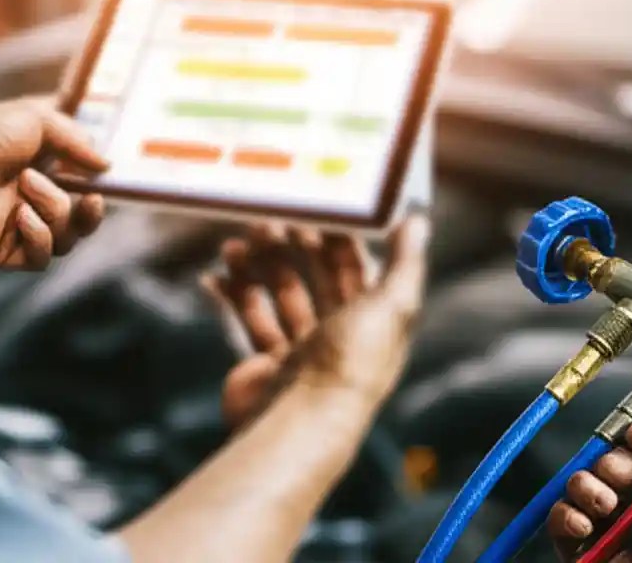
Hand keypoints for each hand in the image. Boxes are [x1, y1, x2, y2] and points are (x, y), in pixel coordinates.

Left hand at [0, 97, 107, 268]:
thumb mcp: (43, 121)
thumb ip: (79, 143)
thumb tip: (105, 167)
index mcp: (42, 180)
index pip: (81, 200)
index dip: (96, 195)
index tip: (102, 180)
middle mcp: (32, 207)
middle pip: (79, 230)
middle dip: (90, 217)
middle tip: (89, 199)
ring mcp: (18, 231)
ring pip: (64, 241)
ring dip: (54, 209)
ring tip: (26, 182)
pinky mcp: (4, 252)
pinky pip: (40, 259)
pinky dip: (39, 236)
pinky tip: (21, 214)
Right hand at [203, 216, 429, 429]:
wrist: (300, 424)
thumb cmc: (351, 364)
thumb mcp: (392, 306)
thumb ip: (406, 261)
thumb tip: (418, 218)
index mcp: (374, 320)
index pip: (356, 267)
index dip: (335, 236)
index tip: (310, 206)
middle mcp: (341, 334)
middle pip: (315, 277)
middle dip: (291, 246)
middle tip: (265, 217)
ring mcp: (303, 350)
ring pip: (279, 295)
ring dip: (258, 265)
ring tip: (234, 242)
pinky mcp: (268, 365)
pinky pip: (249, 321)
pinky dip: (232, 296)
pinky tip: (212, 275)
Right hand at [548, 377, 631, 562]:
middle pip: (624, 460)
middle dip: (619, 462)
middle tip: (627, 479)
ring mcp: (623, 534)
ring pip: (590, 483)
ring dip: (591, 487)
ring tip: (607, 508)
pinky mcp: (590, 552)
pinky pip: (563, 517)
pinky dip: (568, 516)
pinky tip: (587, 527)